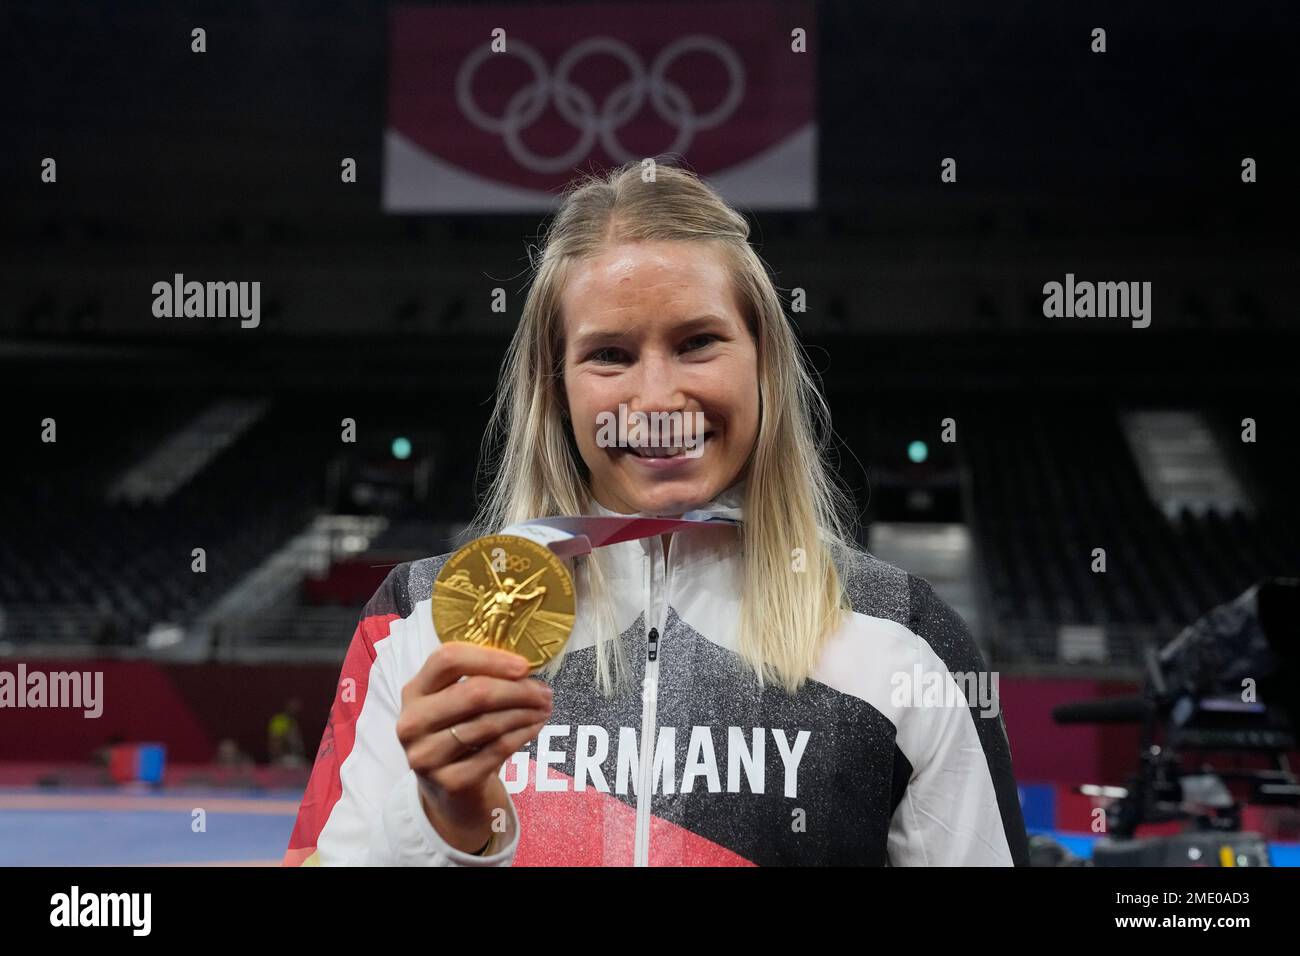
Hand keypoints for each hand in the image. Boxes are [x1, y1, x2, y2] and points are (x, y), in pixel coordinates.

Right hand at [396, 642, 552, 853]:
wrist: (449, 793)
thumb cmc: (458, 734)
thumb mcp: (455, 703)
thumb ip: (478, 680)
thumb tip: (525, 670)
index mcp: (414, 691)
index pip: (447, 659)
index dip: (489, 658)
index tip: (524, 666)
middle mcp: (412, 722)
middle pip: (473, 693)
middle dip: (517, 690)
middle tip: (544, 692)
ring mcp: (427, 756)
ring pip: (488, 723)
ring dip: (525, 712)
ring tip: (544, 707)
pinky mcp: (449, 782)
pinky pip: (497, 750)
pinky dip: (523, 735)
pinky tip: (535, 726)